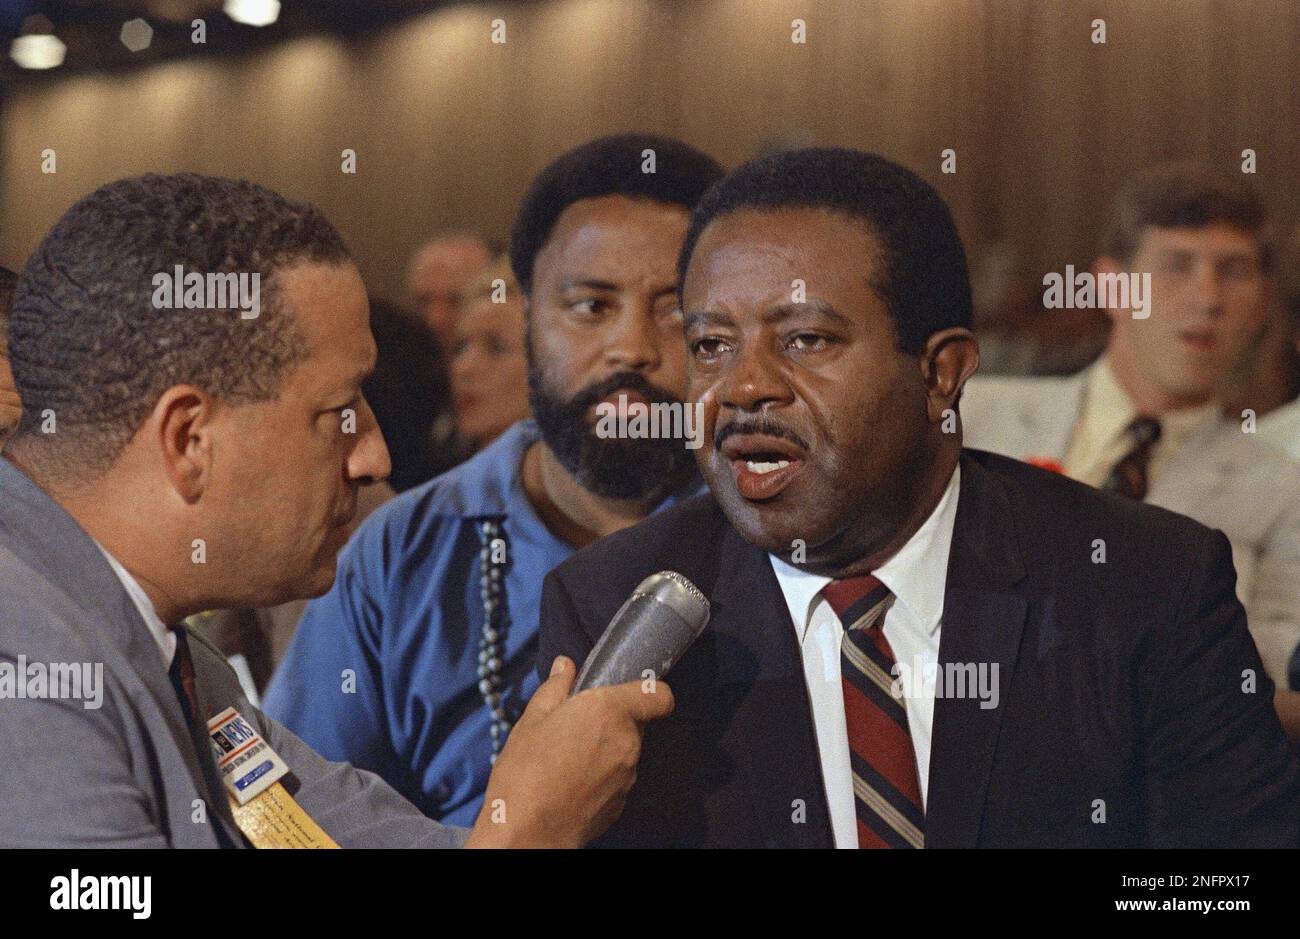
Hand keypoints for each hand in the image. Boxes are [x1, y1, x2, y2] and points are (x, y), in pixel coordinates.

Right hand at [464, 655, 673, 847]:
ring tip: (566, 758)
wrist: (528, 832)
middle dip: (611, 721)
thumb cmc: (526, 772)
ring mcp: (628, 775)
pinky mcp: (621, 803)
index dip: (648, 691)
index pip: (659, 694)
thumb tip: (565, 667)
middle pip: (636, 722)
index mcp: (610, 711)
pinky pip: (617, 778)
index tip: (626, 693)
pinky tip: (570, 781)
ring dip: (604, 749)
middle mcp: (628, 741)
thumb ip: (555, 689)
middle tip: (575, 726)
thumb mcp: (533, 720)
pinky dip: (601, 776)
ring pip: (624, 751)